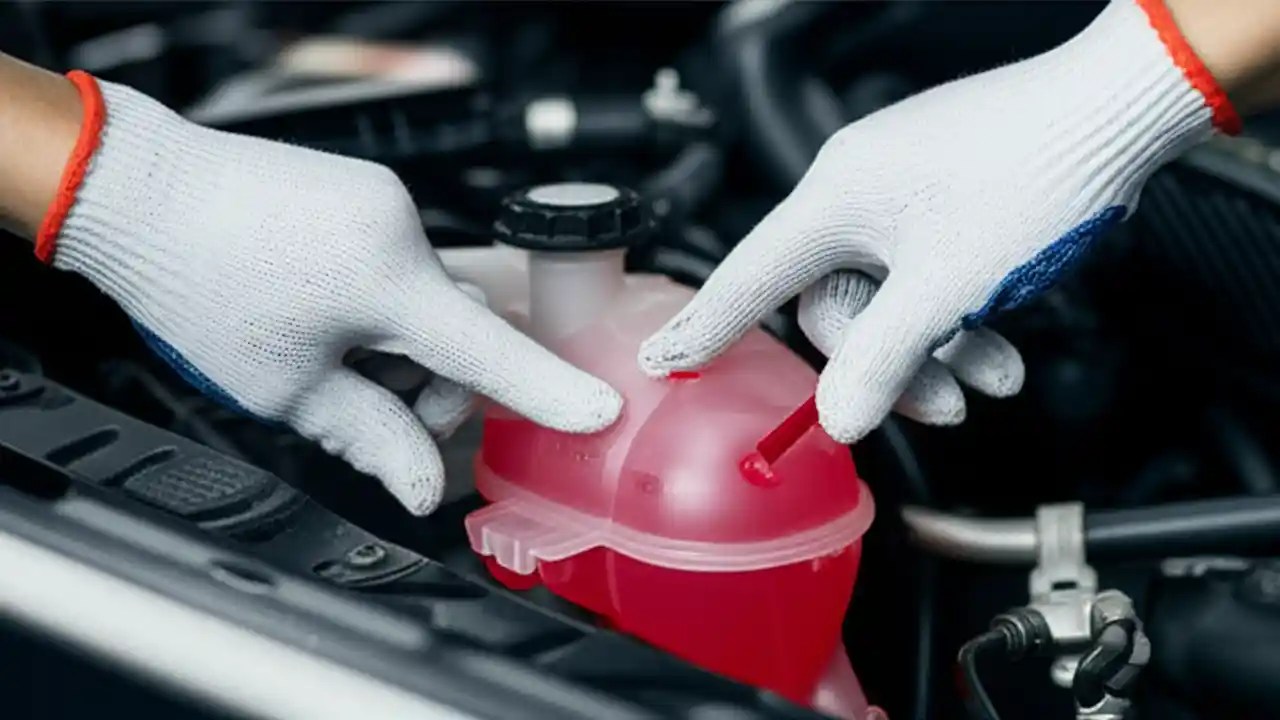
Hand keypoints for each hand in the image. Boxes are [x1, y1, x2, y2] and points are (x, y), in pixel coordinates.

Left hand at [43, 78, 620, 514]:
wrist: (137, 189)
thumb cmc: (195, 281)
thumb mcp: (284, 386)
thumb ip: (370, 436)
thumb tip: (423, 486)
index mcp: (382, 281)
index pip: (489, 352)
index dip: (548, 392)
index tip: (599, 410)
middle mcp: (398, 229)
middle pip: (465, 330)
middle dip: (439, 385)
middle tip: (391, 419)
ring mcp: (384, 204)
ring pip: (436, 297)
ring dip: (412, 346)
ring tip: (345, 364)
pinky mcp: (368, 195)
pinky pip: (409, 263)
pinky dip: (391, 307)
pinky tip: (336, 319)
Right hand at [640, 0, 1231, 442]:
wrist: (1116, 110)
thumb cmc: (1032, 170)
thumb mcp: (949, 287)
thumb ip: (883, 359)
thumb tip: (838, 420)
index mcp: (836, 197)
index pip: (750, 276)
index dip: (706, 325)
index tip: (662, 359)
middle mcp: (859, 188)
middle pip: (838, 306)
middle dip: (891, 364)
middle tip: (946, 404)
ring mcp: (903, 190)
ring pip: (891, 297)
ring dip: (940, 349)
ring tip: (997, 375)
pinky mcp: (944, 196)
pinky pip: (926, 272)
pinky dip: (959, 315)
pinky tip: (1002, 339)